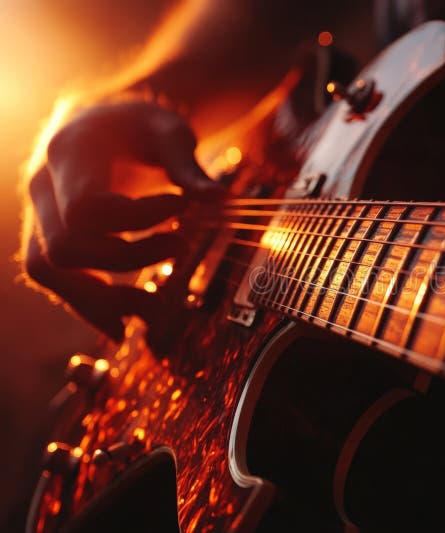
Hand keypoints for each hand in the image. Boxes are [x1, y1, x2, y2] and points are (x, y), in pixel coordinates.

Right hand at [23, 100, 223, 340]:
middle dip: (128, 260)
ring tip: (158, 310)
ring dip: (103, 299)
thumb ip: (187, 163)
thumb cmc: (138, 123)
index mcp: (69, 151)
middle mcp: (42, 184)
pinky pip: (55, 279)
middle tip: (181, 250)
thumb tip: (218, 198)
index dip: (137, 220)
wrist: (104, 121)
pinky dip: (89, 304)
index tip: (182, 208)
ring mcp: (39, 212)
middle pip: (64, 247)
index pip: (86, 207)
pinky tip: (125, 325)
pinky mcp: (49, 235)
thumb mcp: (168, 128)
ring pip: (48, 270)